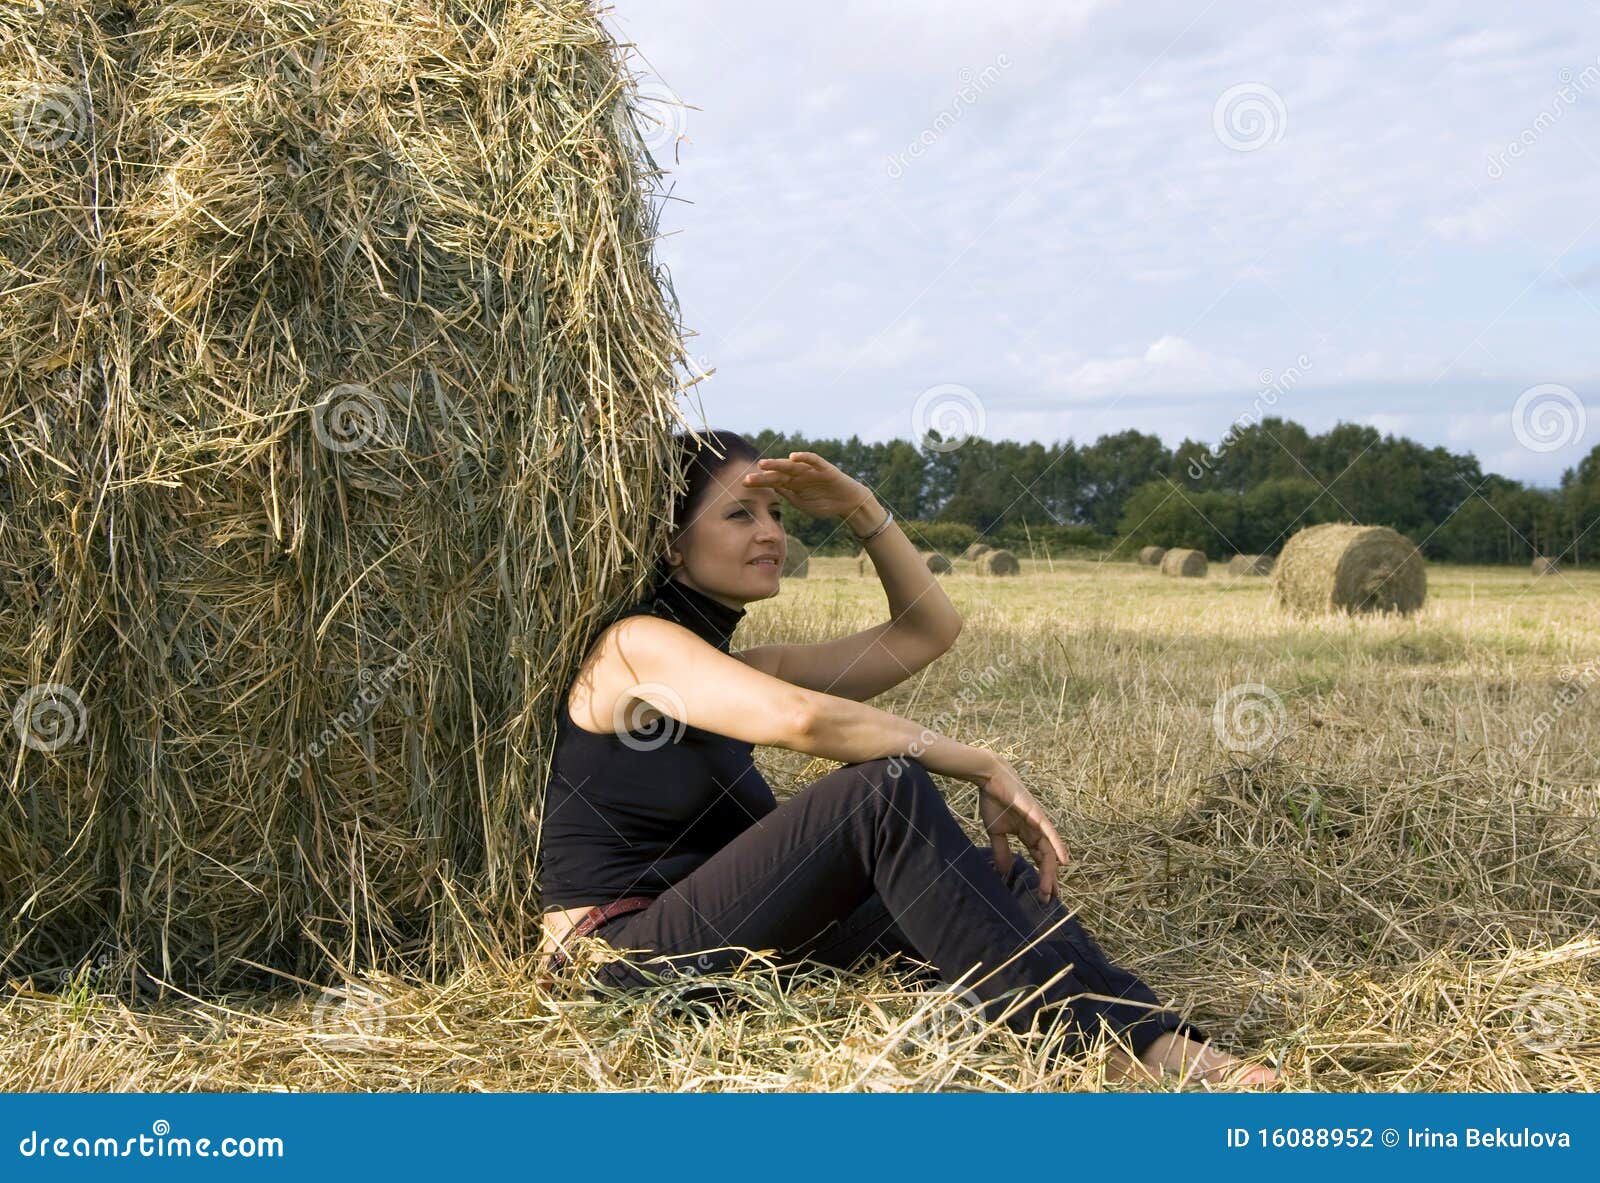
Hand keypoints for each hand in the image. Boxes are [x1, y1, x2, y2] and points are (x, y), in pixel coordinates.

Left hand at [741, 451, 872, 520]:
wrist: (848, 504)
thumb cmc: (824, 503)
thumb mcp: (801, 503)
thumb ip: (787, 494)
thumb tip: (769, 488)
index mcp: (793, 484)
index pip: (773, 481)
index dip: (760, 481)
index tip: (744, 483)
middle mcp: (799, 475)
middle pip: (779, 473)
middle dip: (764, 474)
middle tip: (748, 476)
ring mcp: (811, 470)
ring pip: (792, 465)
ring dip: (777, 464)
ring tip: (764, 464)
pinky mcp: (824, 468)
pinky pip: (813, 460)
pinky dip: (804, 457)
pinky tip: (793, 456)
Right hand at [974, 757, 1071, 902]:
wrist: (990, 778)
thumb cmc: (994, 800)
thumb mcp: (996, 832)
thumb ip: (1002, 851)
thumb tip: (1003, 872)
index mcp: (1028, 835)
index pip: (1039, 859)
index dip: (1043, 877)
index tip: (1044, 896)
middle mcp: (1038, 831)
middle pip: (1047, 859)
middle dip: (1049, 880)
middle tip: (1048, 900)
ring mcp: (1039, 823)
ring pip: (1049, 851)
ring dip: (1052, 871)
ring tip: (1053, 890)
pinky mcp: (1037, 815)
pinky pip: (1049, 833)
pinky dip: (1057, 846)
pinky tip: (1064, 861)